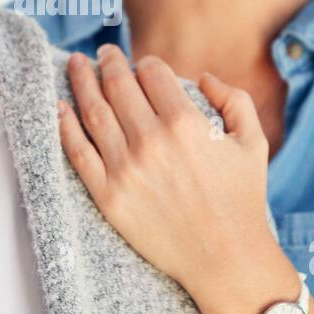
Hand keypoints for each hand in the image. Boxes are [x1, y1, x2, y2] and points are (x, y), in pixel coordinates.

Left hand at [57, 44, 277, 297]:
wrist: (225, 259)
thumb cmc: (242, 199)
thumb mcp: (253, 142)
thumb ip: (234, 99)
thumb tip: (202, 77)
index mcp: (186, 123)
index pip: (152, 73)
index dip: (146, 64)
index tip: (142, 65)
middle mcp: (152, 142)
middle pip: (118, 85)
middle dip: (109, 62)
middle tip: (103, 54)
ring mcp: (126, 170)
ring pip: (93, 112)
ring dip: (81, 82)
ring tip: (76, 65)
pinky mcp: (109, 196)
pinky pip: (79, 153)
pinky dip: (65, 126)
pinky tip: (60, 107)